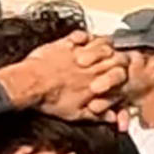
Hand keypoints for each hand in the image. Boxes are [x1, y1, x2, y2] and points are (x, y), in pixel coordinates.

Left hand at [0, 29, 123, 118]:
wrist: (30, 84)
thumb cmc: (49, 99)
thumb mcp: (75, 115)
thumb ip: (96, 115)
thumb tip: (111, 118)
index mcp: (95, 82)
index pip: (120, 73)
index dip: (123, 72)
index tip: (122, 72)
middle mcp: (90, 66)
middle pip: (115, 55)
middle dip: (118, 56)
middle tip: (118, 57)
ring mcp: (77, 53)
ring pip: (101, 42)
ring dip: (104, 44)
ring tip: (105, 46)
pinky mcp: (64, 44)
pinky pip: (79, 35)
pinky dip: (84, 35)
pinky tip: (84, 38)